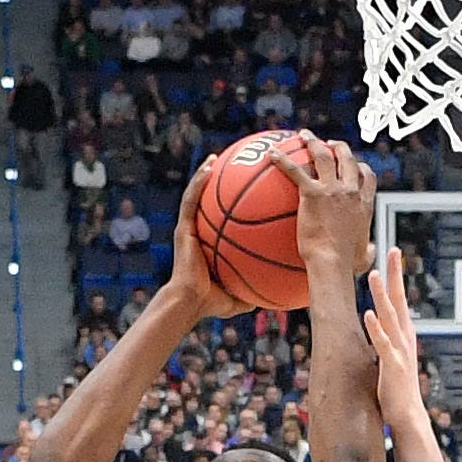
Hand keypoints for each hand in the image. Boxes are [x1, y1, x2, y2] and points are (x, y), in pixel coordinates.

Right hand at [170, 162, 247, 320]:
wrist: (190, 304)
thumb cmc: (212, 303)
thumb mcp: (241, 295)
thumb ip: (256, 289)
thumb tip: (278, 294)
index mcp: (210, 243)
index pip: (221, 219)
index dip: (230, 204)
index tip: (244, 192)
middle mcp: (199, 232)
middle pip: (208, 202)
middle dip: (217, 183)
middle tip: (231, 167)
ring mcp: (189, 229)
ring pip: (196, 195)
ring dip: (204, 174)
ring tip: (215, 157)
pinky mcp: (183, 228)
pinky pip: (191, 200)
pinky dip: (198, 182)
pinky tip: (208, 168)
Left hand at [270, 132, 375, 276]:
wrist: (332, 263)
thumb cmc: (346, 267)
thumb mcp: (363, 258)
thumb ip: (367, 251)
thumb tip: (370, 251)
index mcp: (363, 204)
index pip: (366, 176)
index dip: (359, 166)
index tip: (352, 163)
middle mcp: (350, 191)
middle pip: (346, 158)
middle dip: (338, 146)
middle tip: (328, 143)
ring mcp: (332, 189)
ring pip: (324, 155)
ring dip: (313, 142)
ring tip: (304, 135)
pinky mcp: (312, 193)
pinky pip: (295, 171)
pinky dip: (283, 160)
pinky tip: (271, 154)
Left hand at [362, 247, 426, 435]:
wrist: (407, 416)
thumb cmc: (397, 389)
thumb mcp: (391, 358)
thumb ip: (386, 340)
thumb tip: (378, 327)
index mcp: (404, 335)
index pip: (400, 300)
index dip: (397, 277)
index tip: (393, 255)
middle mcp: (404, 338)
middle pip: (399, 300)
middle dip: (395, 275)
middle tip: (392, 250)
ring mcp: (399, 351)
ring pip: (390, 317)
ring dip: (381, 296)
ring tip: (373, 275)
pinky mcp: (392, 366)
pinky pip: (383, 344)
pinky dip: (376, 328)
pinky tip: (368, 314)